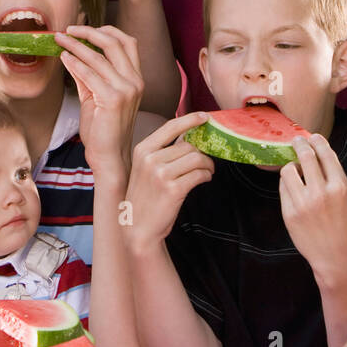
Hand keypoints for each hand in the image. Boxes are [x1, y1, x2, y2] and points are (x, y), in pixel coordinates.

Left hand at [56, 25, 142, 173]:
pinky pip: (90, 74)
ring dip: (76, 45)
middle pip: (115, 43)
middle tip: (69, 29)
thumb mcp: (96, 96)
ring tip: (60, 40)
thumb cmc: (103, 129)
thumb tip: (72, 55)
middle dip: (90, 32)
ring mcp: (126, 89)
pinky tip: (64, 57)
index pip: (127, 42)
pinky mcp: (113, 99)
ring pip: (99, 56)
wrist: (109, 156)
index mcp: (136, 78)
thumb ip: (88, 76)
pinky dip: (75, 62)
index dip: (106, 30)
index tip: (84, 28)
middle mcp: (135, 81)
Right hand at [122, 112, 213, 250]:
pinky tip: (205, 180)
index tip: (205, 117)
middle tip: (207, 163)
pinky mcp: (173, 189)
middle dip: (203, 153)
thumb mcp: (145, 169)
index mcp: (142, 150)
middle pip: (189, 146)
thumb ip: (163, 151)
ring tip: (207, 172)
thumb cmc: (145, 198)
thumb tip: (189, 135)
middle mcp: (150, 159)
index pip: (170, 126)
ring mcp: (160, 174)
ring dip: (208, 165)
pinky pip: (199, 174)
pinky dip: (206, 176)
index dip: (190, 119)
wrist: (138, 228)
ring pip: (197, 159)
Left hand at [278, 135, 346, 285]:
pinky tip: (292, 186)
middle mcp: (321, 193)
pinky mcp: (290, 213)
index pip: (326, 155)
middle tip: (296, 140)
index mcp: (340, 188)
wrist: (336, 258)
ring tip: (295, 170)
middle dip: (300, 144)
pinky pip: (283, 188)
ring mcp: (303, 203)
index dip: (318, 142)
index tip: (313, 137)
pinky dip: (287, 184)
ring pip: (289, 171)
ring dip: (291, 166)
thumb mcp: (346, 200)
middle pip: (306, 157)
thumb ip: (333, 179)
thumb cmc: (344, 228)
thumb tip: (318, 156)